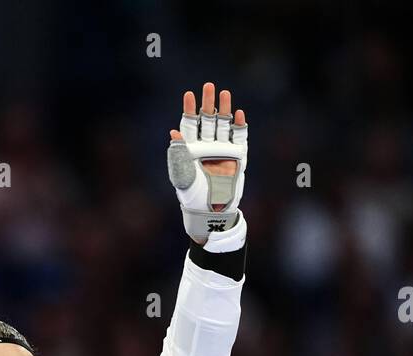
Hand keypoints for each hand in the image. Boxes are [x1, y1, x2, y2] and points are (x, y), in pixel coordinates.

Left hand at [167, 82, 247, 245]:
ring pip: (223, 124)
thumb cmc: (193, 196)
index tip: (189, 94)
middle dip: (208, 103)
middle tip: (209, 85)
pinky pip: (239, 136)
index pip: (189, 124)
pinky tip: (239, 114)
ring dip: (224, 109)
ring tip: (225, 93)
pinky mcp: (238, 155)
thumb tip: (173, 134)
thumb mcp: (182, 178)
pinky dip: (239, 125)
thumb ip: (178, 156)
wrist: (212, 212)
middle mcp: (206, 146)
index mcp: (190, 149)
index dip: (189, 109)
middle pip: (207, 119)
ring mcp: (223, 149)